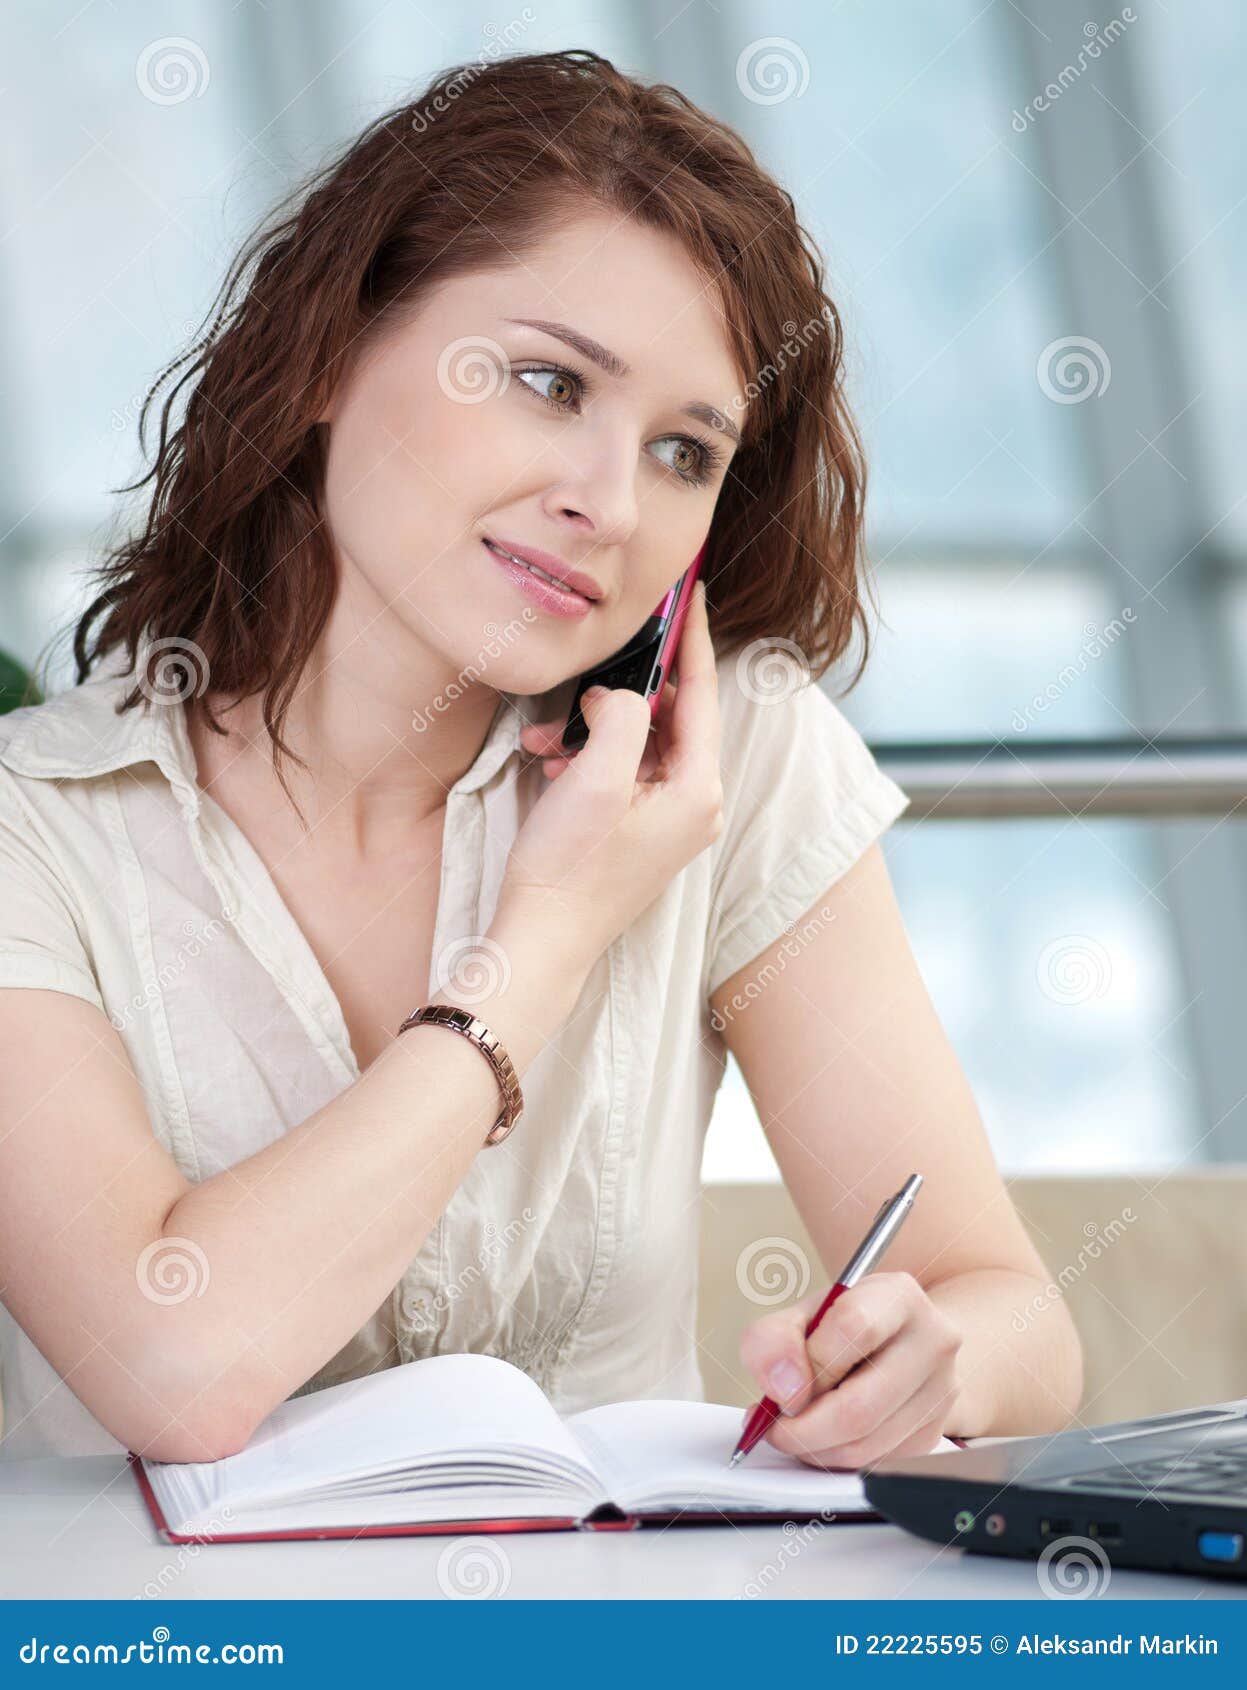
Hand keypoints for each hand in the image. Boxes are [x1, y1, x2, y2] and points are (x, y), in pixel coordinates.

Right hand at [497, 580, 722, 960]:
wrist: (542, 940)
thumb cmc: (569, 868)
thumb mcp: (595, 776)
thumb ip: (621, 716)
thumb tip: (622, 697)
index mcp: (699, 790)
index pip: (703, 696)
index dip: (694, 640)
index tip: (693, 593)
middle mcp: (695, 806)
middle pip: (669, 719)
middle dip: (618, 699)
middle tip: (583, 684)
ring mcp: (668, 822)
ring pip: (636, 746)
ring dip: (591, 732)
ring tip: (547, 740)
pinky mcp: (639, 833)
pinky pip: (620, 774)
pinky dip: (586, 761)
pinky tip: (549, 763)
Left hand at [738, 1272, 962, 1469]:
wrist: (897, 1341)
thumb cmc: (844, 1326)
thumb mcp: (802, 1315)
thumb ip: (774, 1340)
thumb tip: (784, 1392)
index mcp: (898, 1296)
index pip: (851, 1329)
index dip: (807, 1365)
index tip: (781, 1387)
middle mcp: (933, 1342)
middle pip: (859, 1407)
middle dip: (802, 1429)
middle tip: (775, 1428)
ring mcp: (941, 1391)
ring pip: (865, 1444)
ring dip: (816, 1449)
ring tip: (796, 1431)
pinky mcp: (934, 1432)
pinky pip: (874, 1462)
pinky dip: (837, 1458)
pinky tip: (825, 1437)